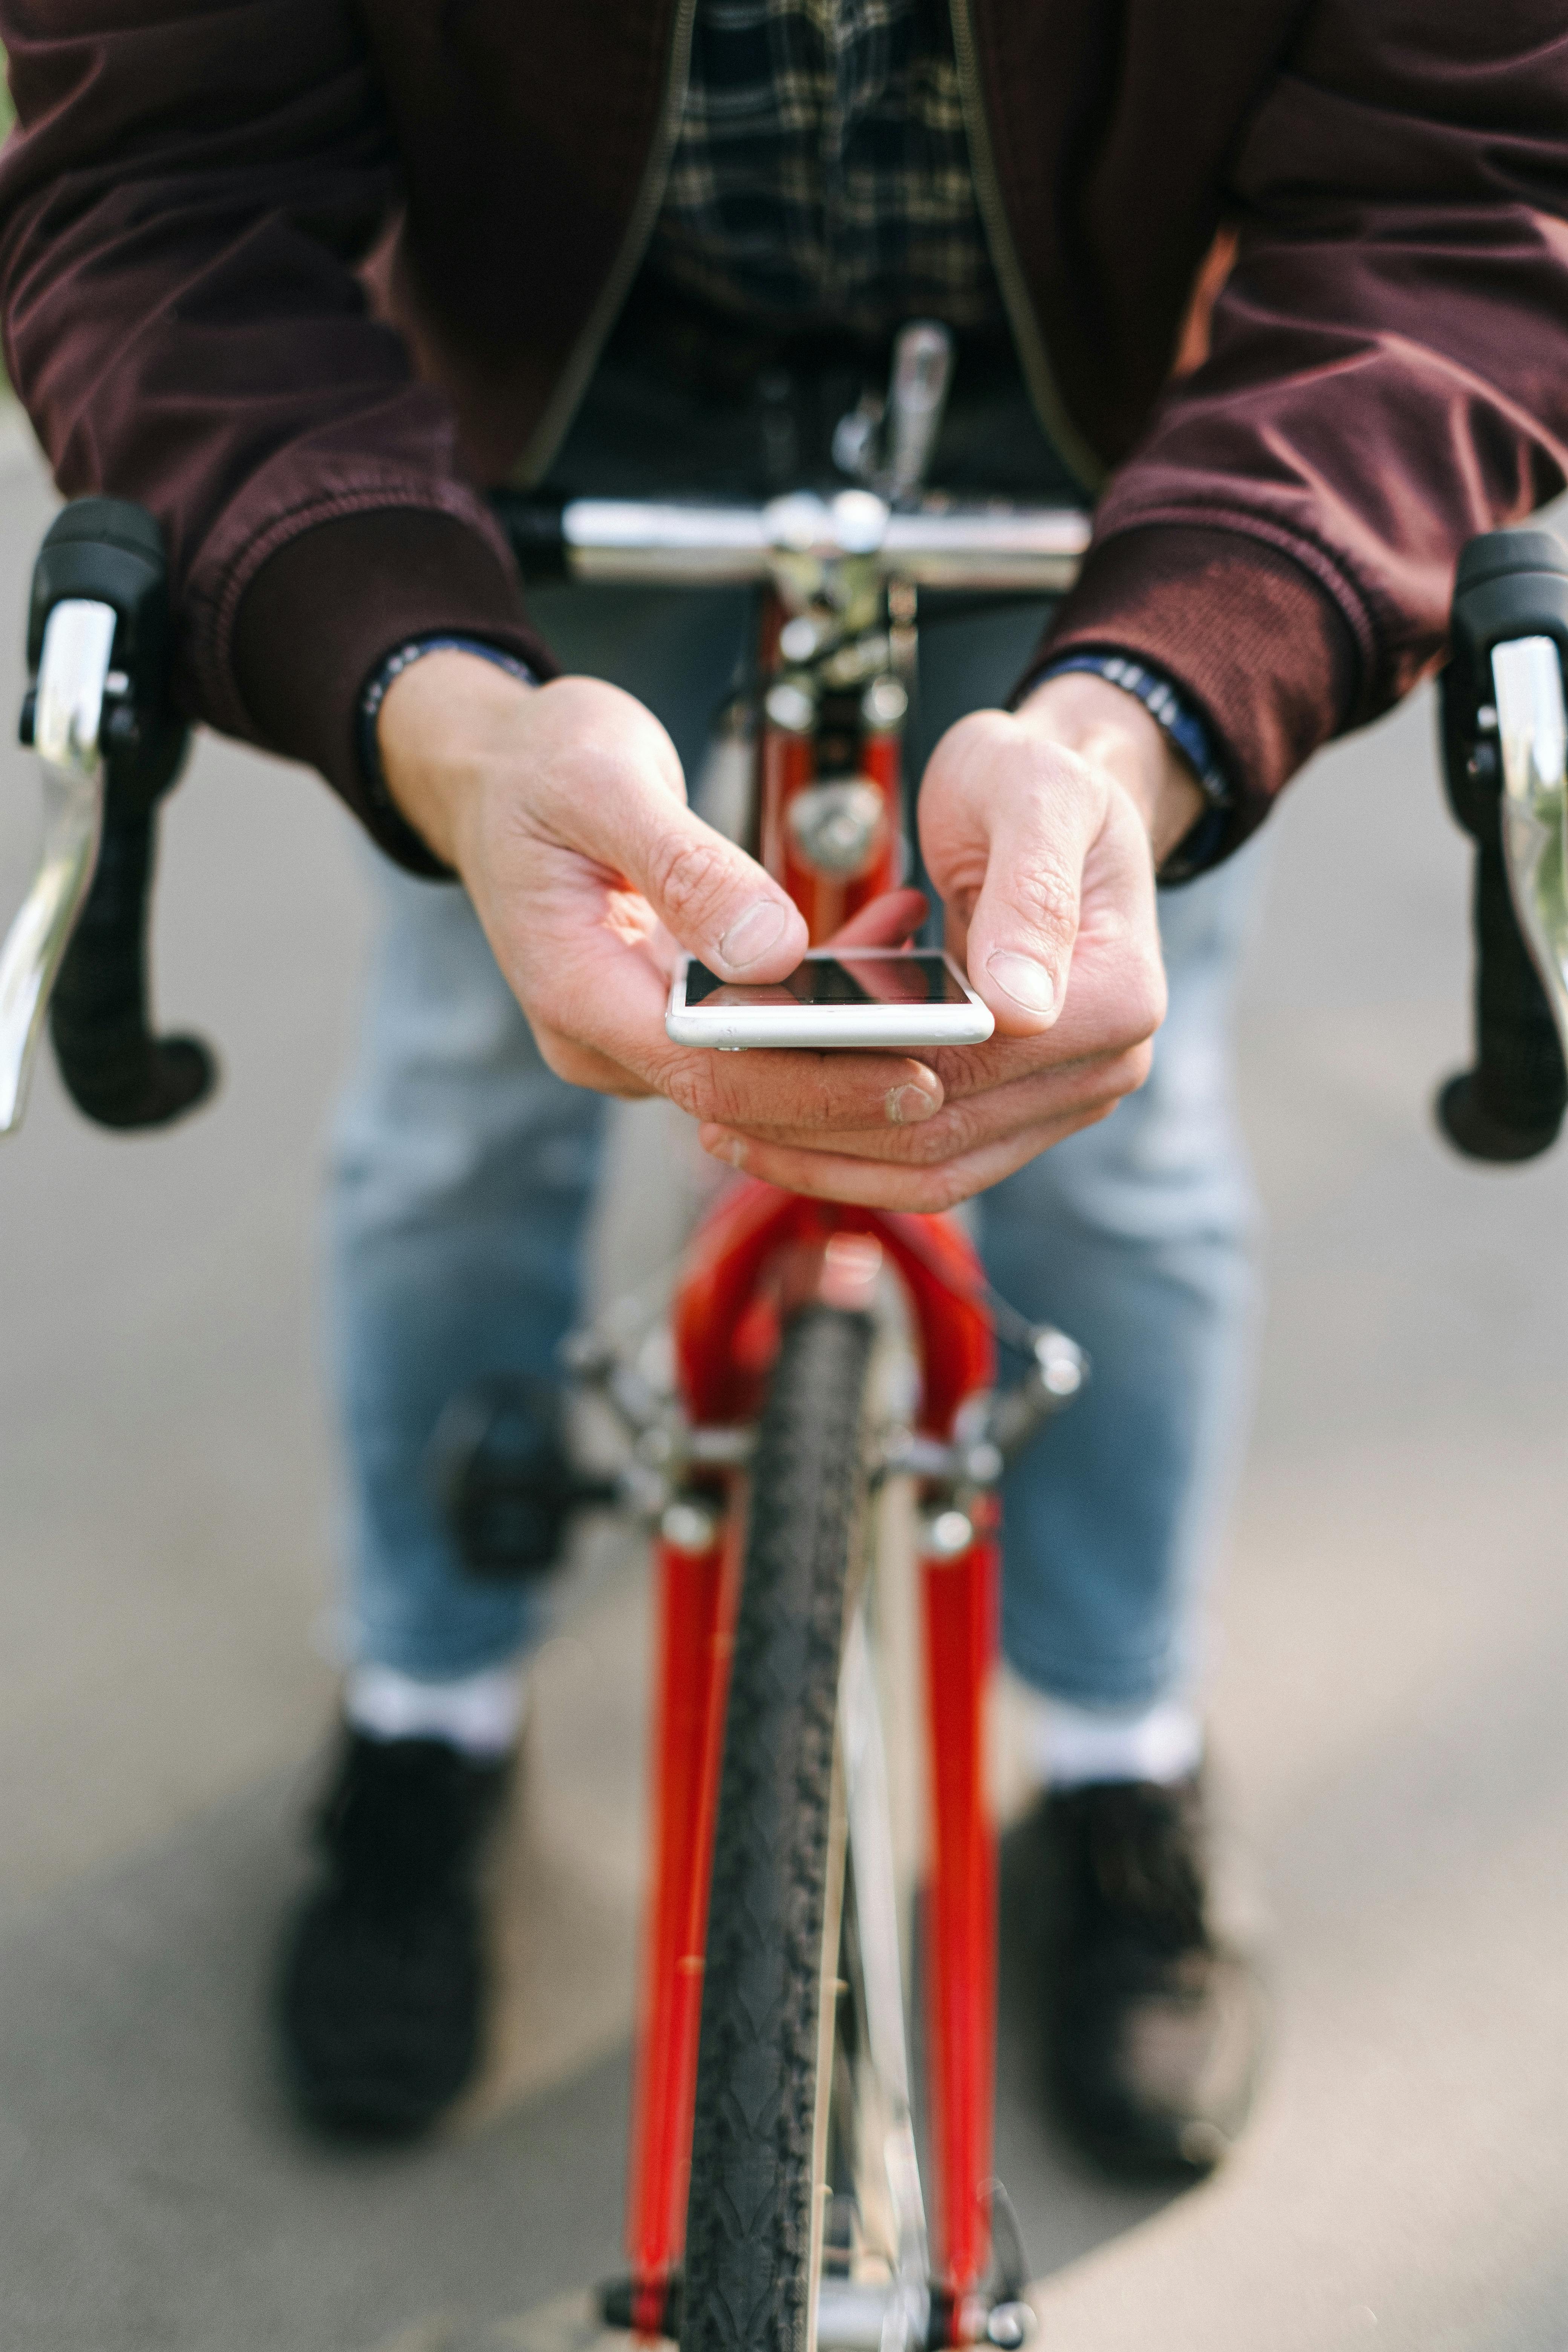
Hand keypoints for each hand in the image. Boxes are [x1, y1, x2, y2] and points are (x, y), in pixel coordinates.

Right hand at [377, 654, 951, 1134]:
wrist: (491, 767)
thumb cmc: (540, 763)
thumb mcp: (605, 783)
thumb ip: (687, 869)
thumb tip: (774, 952)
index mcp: (577, 996)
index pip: (712, 1077)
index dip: (817, 1086)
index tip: (916, 1070)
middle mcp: (603, 1038)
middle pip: (743, 1094)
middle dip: (853, 1081)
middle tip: (965, 1056)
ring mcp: (630, 1033)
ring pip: (755, 1070)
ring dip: (849, 1041)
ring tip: (947, 996)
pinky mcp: (662, 1012)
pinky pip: (753, 1030)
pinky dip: (824, 1002)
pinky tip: (893, 946)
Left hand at [694, 670, 1206, 1207]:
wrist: (1059, 800)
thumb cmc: (1040, 782)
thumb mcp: (1034, 797)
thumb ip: (1030, 895)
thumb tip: (1019, 1010)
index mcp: (1116, 1002)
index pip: (967, 1072)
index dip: (857, 1075)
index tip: (757, 1059)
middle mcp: (1102, 1069)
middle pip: (941, 1138)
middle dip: (819, 1128)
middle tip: (709, 1104)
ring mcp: (1063, 1100)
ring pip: (929, 1169)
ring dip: (824, 1158)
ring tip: (722, 1125)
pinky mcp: (1019, 1112)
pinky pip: (930, 1158)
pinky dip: (849, 1151)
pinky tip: (768, 1125)